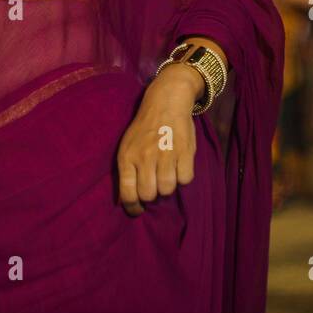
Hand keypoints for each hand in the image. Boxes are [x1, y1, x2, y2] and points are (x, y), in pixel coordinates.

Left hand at [116, 66, 201, 216]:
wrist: (166, 102)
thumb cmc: (145, 128)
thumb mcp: (128, 146)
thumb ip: (128, 170)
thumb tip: (130, 199)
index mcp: (127, 156)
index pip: (127, 193)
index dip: (133, 207)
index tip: (138, 210)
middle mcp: (145, 157)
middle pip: (149, 195)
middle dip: (153, 195)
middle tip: (155, 186)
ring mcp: (165, 154)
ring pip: (168, 189)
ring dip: (169, 186)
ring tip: (168, 174)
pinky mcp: (184, 151)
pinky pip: (185, 179)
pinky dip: (184, 176)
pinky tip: (180, 166)